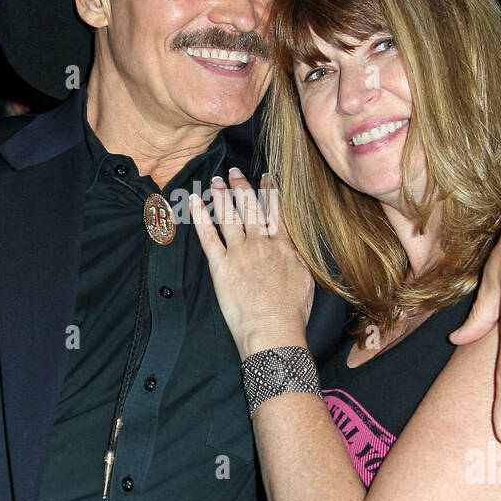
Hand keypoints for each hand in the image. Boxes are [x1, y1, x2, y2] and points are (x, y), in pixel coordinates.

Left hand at [189, 169, 314, 358]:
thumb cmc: (292, 312)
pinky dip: (200, 217)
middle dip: (242, 187)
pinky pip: (208, 237)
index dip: (270, 193)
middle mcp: (261, 244)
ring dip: (222, 195)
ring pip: (230, 217)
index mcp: (284, 247)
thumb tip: (293, 245)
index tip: (266, 177)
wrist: (274, 329)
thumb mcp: (306, 279)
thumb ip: (297, 257)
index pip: (277, 213)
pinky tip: (194, 202)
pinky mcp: (221, 266)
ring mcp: (240, 253)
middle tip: (234, 171)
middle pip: (251, 209)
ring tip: (216, 180)